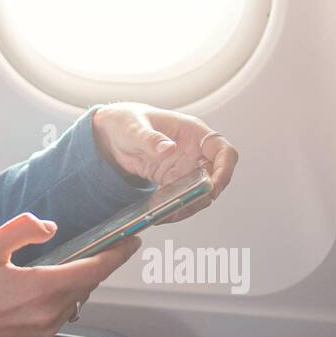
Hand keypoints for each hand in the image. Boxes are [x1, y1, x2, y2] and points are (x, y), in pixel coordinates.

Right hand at [0, 212, 143, 336]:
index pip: (94, 269)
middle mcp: (49, 313)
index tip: (130, 240)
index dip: (116, 253)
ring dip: (77, 281)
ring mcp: (45, 330)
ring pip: (76, 299)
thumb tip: (50, 227)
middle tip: (99, 244)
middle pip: (88, 284)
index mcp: (42, 288)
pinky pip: (62, 314)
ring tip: (66, 263)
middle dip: (96, 263)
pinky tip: (45, 285)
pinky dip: (63, 297)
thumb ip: (23, 229)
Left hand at [91, 103, 238, 224]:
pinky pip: (181, 197)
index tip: (213, 187)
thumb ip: (150, 138)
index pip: (223, 151)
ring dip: (188, 206)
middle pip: (214, 177)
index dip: (224, 169)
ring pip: (199, 192)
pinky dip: (174, 208)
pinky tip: (159, 214)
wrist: (111, 133)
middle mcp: (194, 151)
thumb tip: (169, 149)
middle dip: (204, 195)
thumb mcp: (134, 127)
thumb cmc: (126, 121)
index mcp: (193, 132)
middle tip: (184, 208)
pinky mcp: (172, 180)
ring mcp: (184, 167)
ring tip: (166, 215)